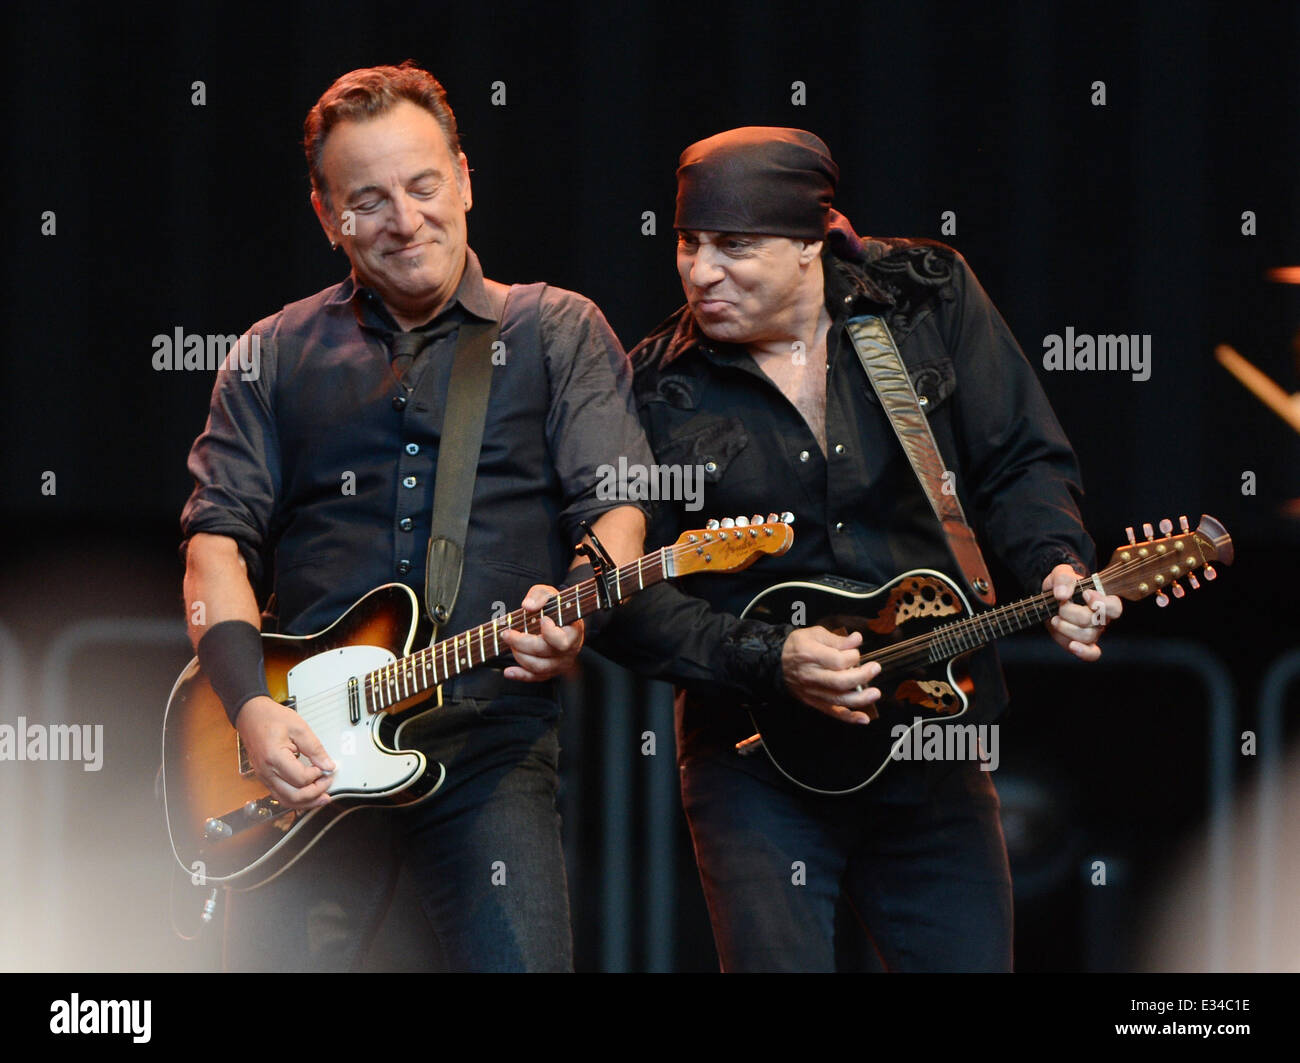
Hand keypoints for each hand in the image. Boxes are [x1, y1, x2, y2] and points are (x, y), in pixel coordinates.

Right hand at [235, 695, 334, 809]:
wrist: (251, 715)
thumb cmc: (271, 718)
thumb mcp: (299, 728)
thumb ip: (315, 748)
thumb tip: (328, 765)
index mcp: (274, 757)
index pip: (301, 778)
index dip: (317, 776)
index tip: (326, 768)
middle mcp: (266, 771)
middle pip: (293, 796)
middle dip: (315, 793)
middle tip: (328, 783)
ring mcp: (264, 777)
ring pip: (286, 801)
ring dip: (306, 802)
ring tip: (322, 797)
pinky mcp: (265, 778)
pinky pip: (280, 795)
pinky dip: (296, 799)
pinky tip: (308, 796)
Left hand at [499, 584, 583, 680]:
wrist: (562, 619)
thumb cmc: (556, 606)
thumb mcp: (550, 594)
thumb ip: (540, 596)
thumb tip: (528, 606)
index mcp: (573, 632)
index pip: (561, 640)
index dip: (549, 632)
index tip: (542, 619)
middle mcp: (568, 651)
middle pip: (543, 652)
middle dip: (521, 643)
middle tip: (506, 633)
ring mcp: (560, 663)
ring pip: (538, 667)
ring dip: (519, 655)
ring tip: (509, 642)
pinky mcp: (551, 670)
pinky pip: (535, 677)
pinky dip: (521, 676)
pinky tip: (509, 672)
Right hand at [780, 626, 881, 723]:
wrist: (777, 663)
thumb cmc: (798, 646)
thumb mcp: (815, 634)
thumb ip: (837, 639)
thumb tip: (857, 639)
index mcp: (810, 655)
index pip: (837, 660)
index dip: (853, 656)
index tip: (855, 652)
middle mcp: (811, 676)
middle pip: (840, 681)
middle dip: (862, 676)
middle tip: (875, 668)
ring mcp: (813, 691)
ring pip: (839, 699)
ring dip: (860, 699)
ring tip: (875, 693)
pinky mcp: (814, 702)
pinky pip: (833, 712)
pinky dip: (849, 717)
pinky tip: (864, 718)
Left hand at [1042, 563, 1122, 660]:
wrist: (1051, 598)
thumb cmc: (1062, 585)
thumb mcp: (1061, 573)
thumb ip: (1064, 578)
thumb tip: (1062, 595)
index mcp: (1103, 600)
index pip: (1114, 607)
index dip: (1101, 603)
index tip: (1085, 594)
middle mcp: (1102, 618)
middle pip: (1094, 621)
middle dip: (1071, 612)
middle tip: (1060, 605)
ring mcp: (1093, 631)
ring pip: (1087, 636)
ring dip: (1067, 627)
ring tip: (1055, 618)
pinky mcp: (1082, 643)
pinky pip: (1092, 654)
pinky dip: (1084, 652)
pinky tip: (1073, 646)